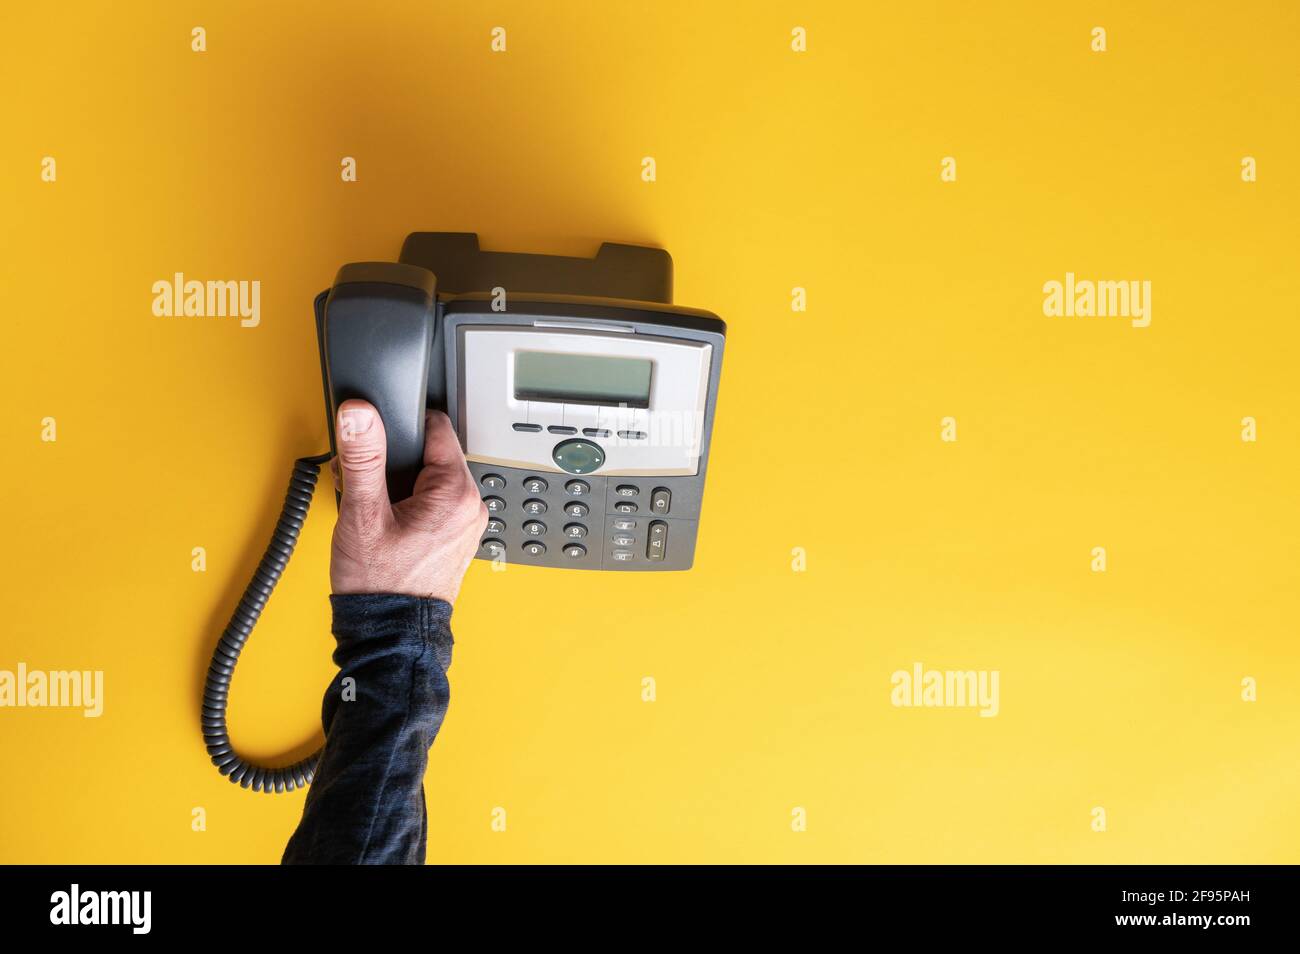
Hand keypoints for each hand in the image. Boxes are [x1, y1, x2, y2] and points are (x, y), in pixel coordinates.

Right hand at [329, 400, 487, 601]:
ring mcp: (465, 525)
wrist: (389, 636)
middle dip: (394, 460)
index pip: (437, 426)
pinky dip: (406, 505)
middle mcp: (471, 506)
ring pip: (428, 480)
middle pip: (431, 454)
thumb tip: (360, 414)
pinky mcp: (453, 539)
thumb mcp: (363, 513)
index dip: (400, 424)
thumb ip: (363, 457)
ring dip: (397, 485)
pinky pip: (431, 505)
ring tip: (373, 508)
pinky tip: (383, 523)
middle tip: (366, 483)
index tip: (375, 436)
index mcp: (457, 493)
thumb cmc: (380, 585)